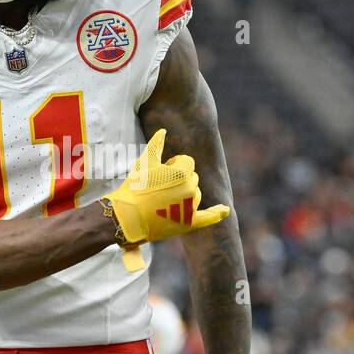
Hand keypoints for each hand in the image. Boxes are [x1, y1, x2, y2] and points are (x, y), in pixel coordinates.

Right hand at [105, 128, 228, 270]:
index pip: (187, 162)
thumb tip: (163, 131)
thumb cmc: (134, 187)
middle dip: (180, 180)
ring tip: (164, 199)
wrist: (127, 216)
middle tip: (159, 187)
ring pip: (195, 194)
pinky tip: (226, 210)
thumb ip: (156, 145)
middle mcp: (191, 189)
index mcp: (183, 173)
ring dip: (186, 194)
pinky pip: (208, 218)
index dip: (173, 165)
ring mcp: (191, 207)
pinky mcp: (189, 223)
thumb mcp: (144, 163)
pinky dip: (218, 214)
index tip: (160, 172)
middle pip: (193, 178)